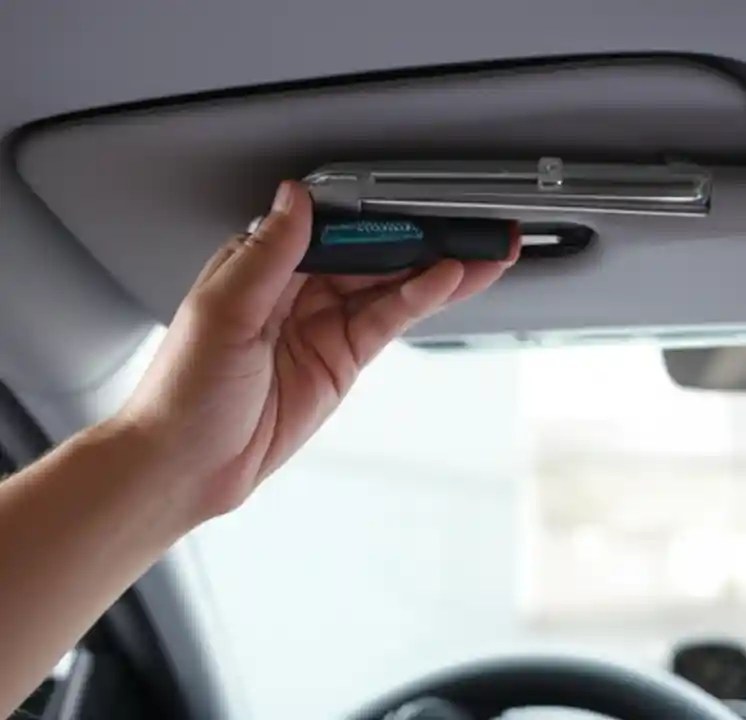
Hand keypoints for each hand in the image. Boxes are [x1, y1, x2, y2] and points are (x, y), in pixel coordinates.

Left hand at [114, 182, 516, 523]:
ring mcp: (323, 325)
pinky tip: (449, 282)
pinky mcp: (343, 359)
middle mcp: (295, 290)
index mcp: (260, 265)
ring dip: (436, 268)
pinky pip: (388, 321)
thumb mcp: (221, 312)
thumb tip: (296, 199)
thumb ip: (268, 254)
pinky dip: (422, 300)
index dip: (375, 212)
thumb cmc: (183, 393)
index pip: (330, 225)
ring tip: (481, 251)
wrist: (187, 467)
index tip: (413, 199)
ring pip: (390, 284)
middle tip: (467, 222)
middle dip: (420, 236)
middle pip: (370, 252)